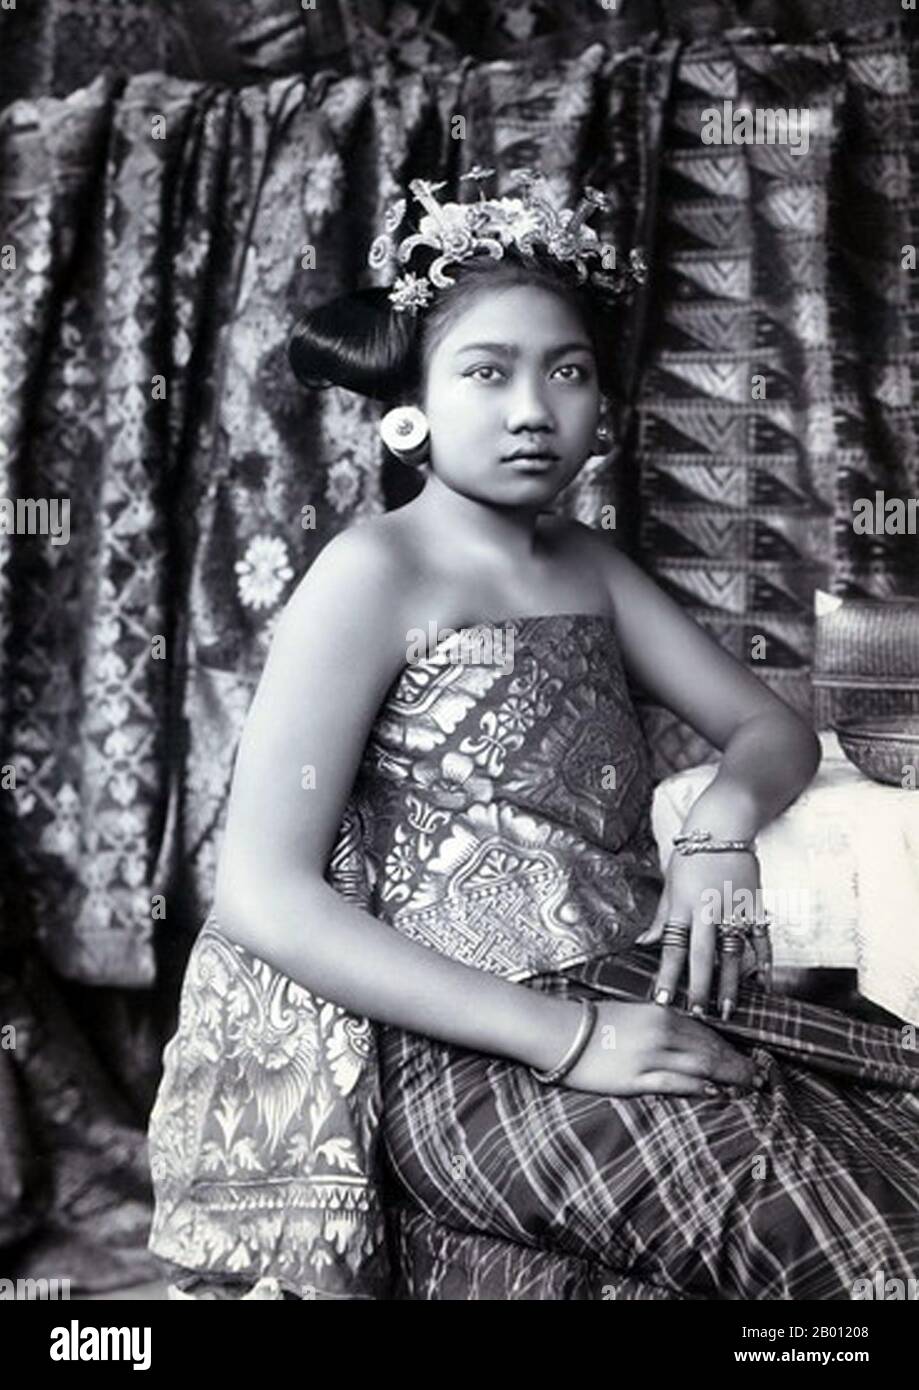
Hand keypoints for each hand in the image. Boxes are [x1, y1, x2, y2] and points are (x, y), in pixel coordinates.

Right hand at [560, 999, 755, 1096]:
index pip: (706, 1034)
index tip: (751, 1061)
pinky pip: (675, 1083)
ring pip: (700, 1067)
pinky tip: (717, 1093)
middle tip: (761, 1078)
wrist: (560, 1032)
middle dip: (738, 1065)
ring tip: (748, 1088)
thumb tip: (690, 1043)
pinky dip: (700, 1088)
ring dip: (728, 1078)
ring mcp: (649, 1057)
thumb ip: (662, 1027)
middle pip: (710, 1051)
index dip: (732, 1050)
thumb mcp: (635, 1016)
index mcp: (661, 1015)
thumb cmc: (595, 1023)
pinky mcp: (635, 1079)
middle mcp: (660, 1033)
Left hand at [637, 849, 768, 1019]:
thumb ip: (661, 917)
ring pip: (733, 953)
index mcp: (684, 905)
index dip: (668, 976)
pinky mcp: (755, 906)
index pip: (673, 947)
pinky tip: (763, 984)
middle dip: (699, 987)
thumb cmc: (692, 854)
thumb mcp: (670, 882)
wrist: (724, 825)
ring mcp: (734, 909)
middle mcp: (709, 910)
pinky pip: (761, 939)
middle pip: (702, 955)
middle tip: (697, 1014)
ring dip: (730, 984)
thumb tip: (644, 942)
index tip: (663, 1001)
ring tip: (727, 1009)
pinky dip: (763, 962)